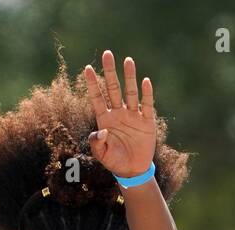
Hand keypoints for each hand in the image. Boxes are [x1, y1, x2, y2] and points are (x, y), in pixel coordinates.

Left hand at [83, 51, 156, 179]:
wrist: (133, 171)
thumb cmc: (114, 161)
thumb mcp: (101, 155)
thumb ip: (96, 143)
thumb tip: (101, 130)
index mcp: (105, 119)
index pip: (97, 98)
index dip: (93, 83)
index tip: (88, 68)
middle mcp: (118, 113)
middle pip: (113, 88)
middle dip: (110, 72)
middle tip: (107, 54)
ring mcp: (133, 116)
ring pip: (130, 92)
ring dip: (129, 77)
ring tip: (128, 60)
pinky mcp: (146, 122)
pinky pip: (146, 105)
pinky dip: (146, 94)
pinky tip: (145, 81)